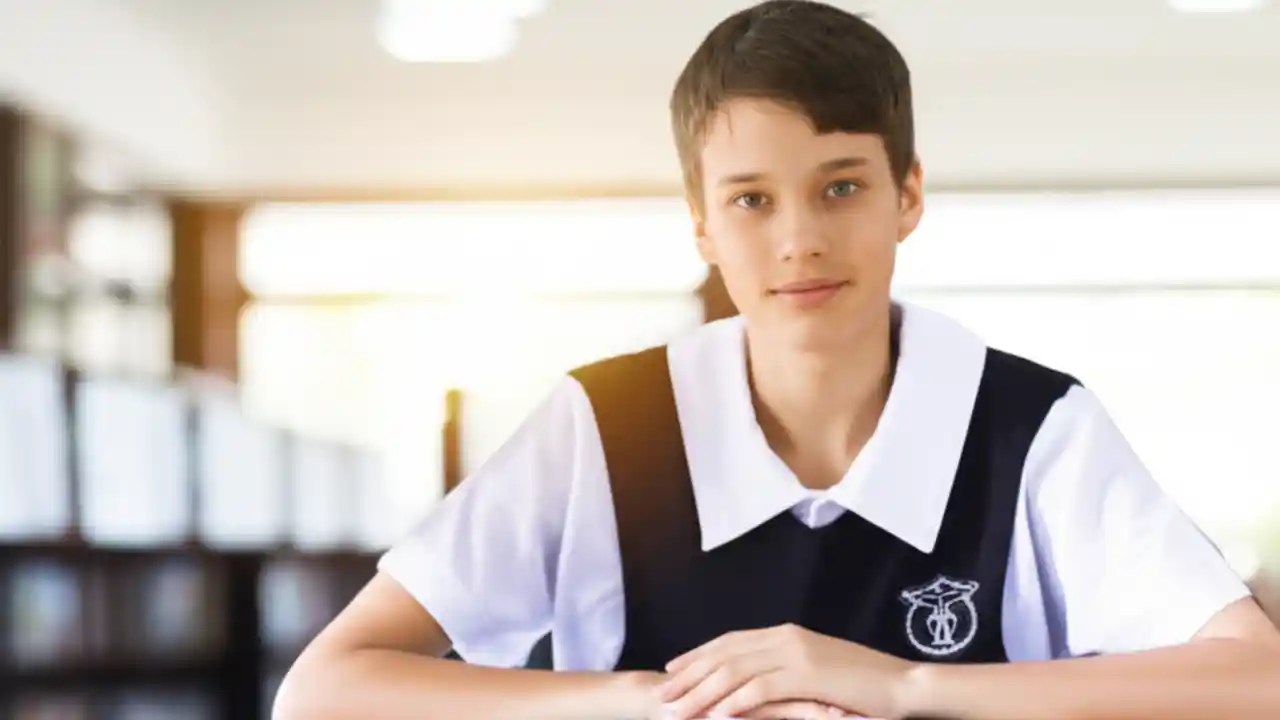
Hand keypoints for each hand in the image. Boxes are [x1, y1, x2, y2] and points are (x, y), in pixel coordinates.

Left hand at [654, 623, 915, 719]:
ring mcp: (796, 655)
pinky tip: (716, 716)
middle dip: (690, 674)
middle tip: (662, 692)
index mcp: (785, 633)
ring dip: (702, 691)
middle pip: (724, 653)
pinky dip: (735, 701)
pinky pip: (761, 689)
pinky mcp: (807, 676)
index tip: (671, 669)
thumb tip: (758, 679)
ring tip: (677, 708)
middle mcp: (785, 637)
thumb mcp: (817, 669)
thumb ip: (785, 669)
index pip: (730, 641)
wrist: (902, 685)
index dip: (698, 655)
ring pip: (735, 670)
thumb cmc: (861, 684)